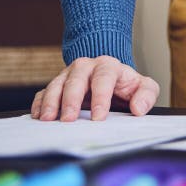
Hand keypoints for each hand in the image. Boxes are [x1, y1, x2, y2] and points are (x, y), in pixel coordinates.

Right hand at [31, 56, 158, 121]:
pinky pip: (44, 91)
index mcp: (109, 66)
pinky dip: (40, 103)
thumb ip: (147, 95)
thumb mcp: (144, 87)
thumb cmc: (127, 85)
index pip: (104, 78)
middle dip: (71, 100)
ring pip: (57, 84)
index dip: (101, 97)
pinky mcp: (58, 84)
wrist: (112, 78)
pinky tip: (39, 116)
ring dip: (51, 101)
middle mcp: (87, 67)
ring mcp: (69, 75)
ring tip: (48, 119)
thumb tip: (139, 108)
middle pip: (76, 79)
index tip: (99, 117)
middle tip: (68, 120)